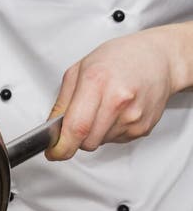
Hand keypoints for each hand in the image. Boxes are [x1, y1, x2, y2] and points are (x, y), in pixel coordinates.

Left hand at [46, 26, 186, 160]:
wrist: (157, 59)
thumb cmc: (118, 58)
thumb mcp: (80, 68)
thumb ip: (62, 101)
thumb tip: (52, 128)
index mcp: (97, 81)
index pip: (76, 127)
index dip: (62, 146)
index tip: (54, 152)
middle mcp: (117, 101)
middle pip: (87, 141)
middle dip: (77, 136)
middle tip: (80, 117)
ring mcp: (133, 117)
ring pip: (100, 142)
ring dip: (95, 132)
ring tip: (103, 106)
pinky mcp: (143, 128)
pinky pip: (115, 140)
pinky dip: (110, 130)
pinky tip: (117, 110)